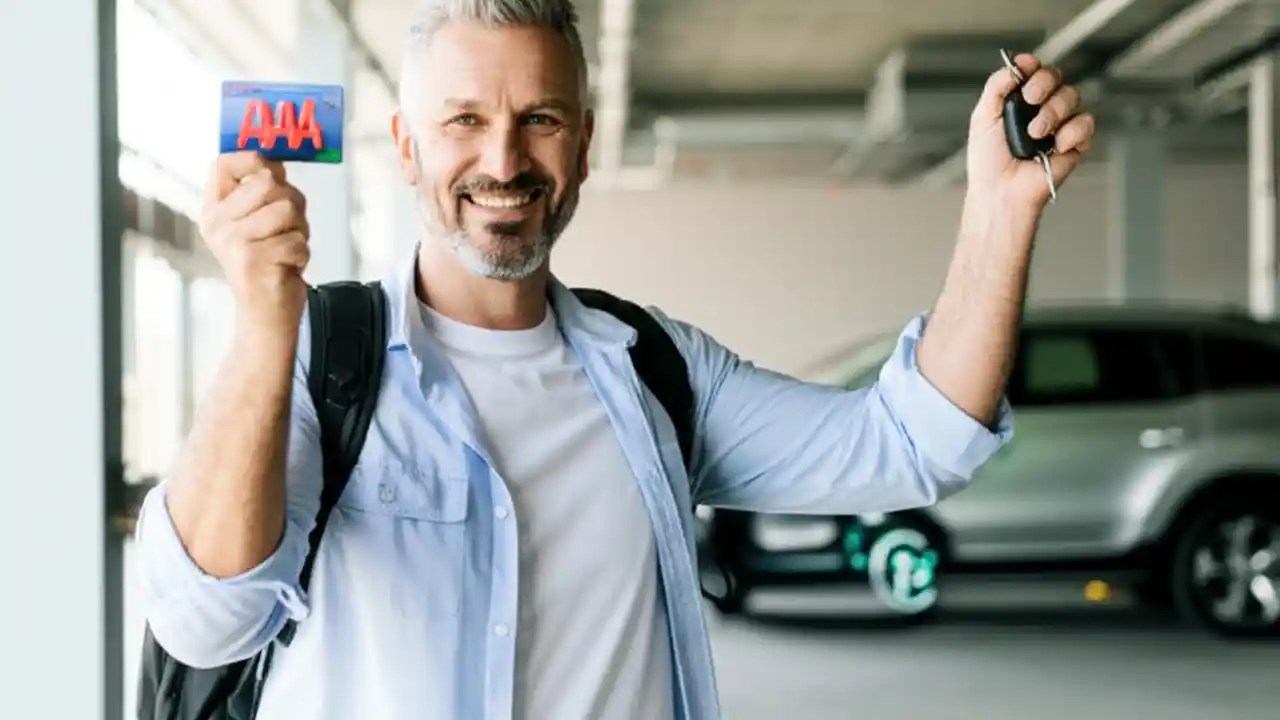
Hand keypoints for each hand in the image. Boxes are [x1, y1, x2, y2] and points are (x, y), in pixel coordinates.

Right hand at [199, 151, 310, 333]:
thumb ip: (263, 194)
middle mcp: (217, 223)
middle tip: (288, 227)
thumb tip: (275, 162)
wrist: (266, 315)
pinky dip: (302, 254)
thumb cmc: (269, 265)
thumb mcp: (258, 224)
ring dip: (300, 230)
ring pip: (286, 208)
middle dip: (293, 202)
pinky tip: (286, 267)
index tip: (272, 173)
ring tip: (286, 248)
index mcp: (214, 210)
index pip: (223, 164)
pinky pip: (297, 239)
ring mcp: (232, 241)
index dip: (253, 160)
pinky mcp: (252, 259)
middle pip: (267, 181)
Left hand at [965, 52, 1096, 212]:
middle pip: (1056, 76)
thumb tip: (1015, 64)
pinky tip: (1055, 146)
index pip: (1034, 71)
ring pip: (1072, 96)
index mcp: (1019, 101)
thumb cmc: (989, 162)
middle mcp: (1041, 108)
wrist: (1001, 191)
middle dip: (1043, 84)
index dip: (1032, 66)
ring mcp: (1060, 124)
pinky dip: (1071, 132)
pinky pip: (1086, 122)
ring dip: (1053, 112)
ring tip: (1035, 133)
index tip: (1026, 69)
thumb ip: (996, 87)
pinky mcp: (1075, 142)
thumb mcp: (983, 118)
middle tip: (1030, 99)